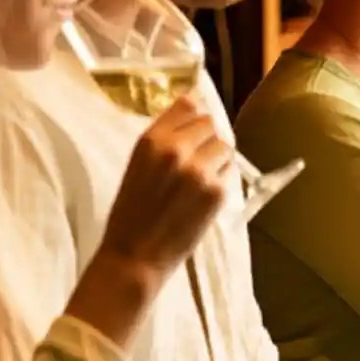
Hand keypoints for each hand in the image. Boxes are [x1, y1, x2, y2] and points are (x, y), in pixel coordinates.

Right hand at [97, 94, 233, 274]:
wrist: (134, 255)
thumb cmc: (131, 212)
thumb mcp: (138, 165)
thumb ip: (163, 141)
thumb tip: (193, 117)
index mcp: (151, 140)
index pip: (187, 105)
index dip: (194, 114)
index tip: (194, 125)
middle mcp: (176, 149)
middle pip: (210, 124)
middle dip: (207, 138)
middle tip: (198, 158)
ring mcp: (199, 170)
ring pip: (225, 146)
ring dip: (217, 158)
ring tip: (202, 177)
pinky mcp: (216, 192)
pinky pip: (228, 173)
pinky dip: (220, 180)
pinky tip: (203, 196)